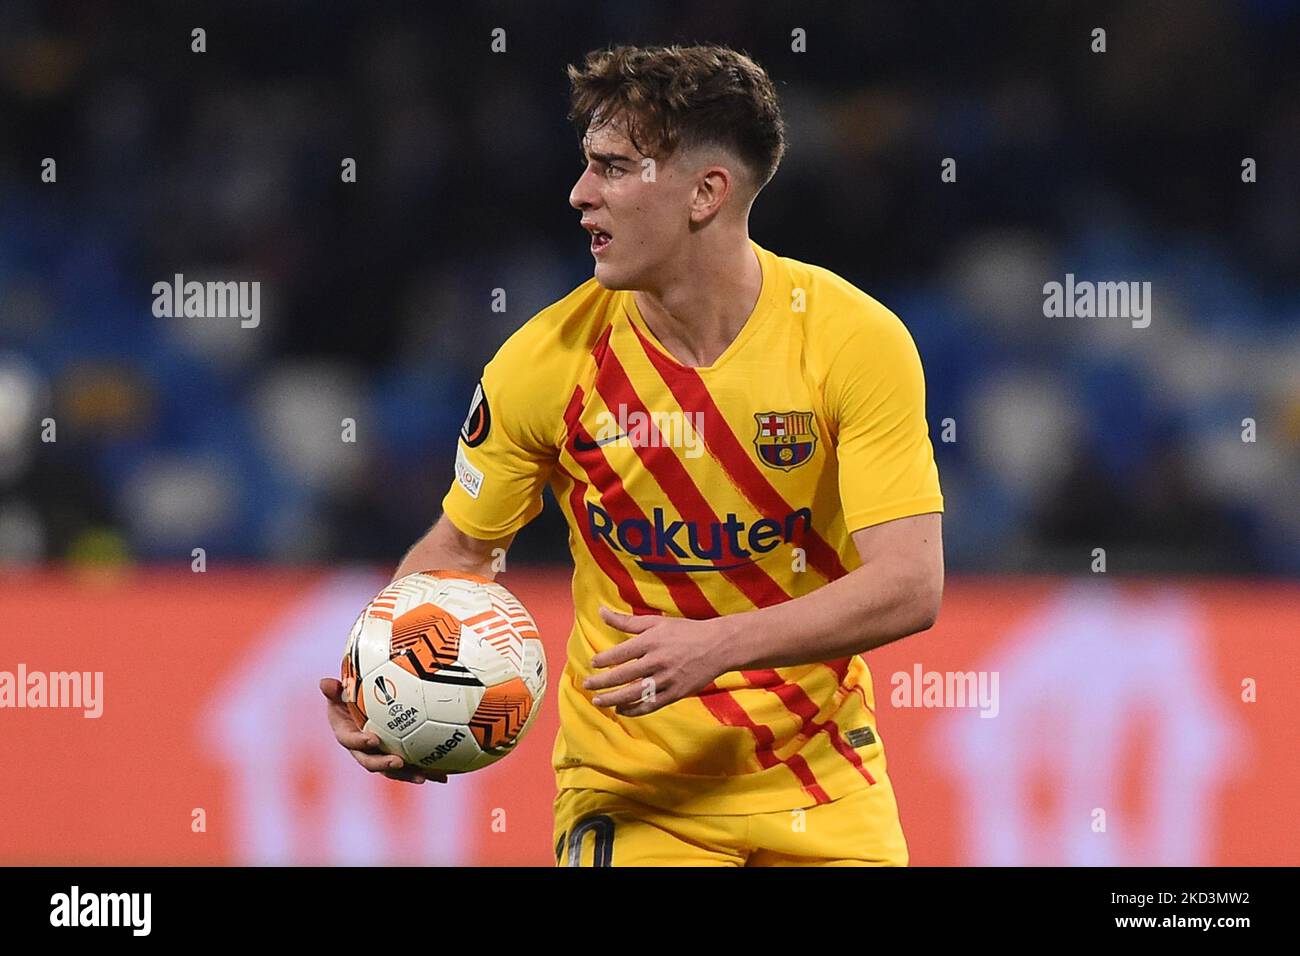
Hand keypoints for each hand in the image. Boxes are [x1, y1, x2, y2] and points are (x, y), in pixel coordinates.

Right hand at [320, 677, 446, 784]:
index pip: (350, 741)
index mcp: (347, 734)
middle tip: (399, 762)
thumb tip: (324, 683)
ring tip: (425, 776)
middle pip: (371, 762)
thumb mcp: (341, 691)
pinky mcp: (396, 757)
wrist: (361, 708)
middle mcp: (362, 750)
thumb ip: (334, 690)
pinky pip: (410, 765)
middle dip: (385, 765)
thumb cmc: (351, 696)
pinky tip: (444, 774)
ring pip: (393, 769)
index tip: (372, 739)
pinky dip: (426, 770)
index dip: (359, 742)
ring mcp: (380, 755)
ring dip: (408, 774)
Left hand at [582, 606, 729, 716]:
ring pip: (634, 694)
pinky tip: (621, 710)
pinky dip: (633, 710)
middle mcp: (657, 661)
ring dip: (613, 699)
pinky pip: (650, 705)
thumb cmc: (684, 631)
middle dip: (601, 682)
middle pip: (623, 675)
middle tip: (587, 684)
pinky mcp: (675, 694)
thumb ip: (626, 621)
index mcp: (651, 642)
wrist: (717, 646)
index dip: (603, 660)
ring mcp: (666, 680)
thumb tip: (600, 610)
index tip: (593, 664)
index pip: (620, 653)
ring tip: (597, 701)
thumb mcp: (656, 622)